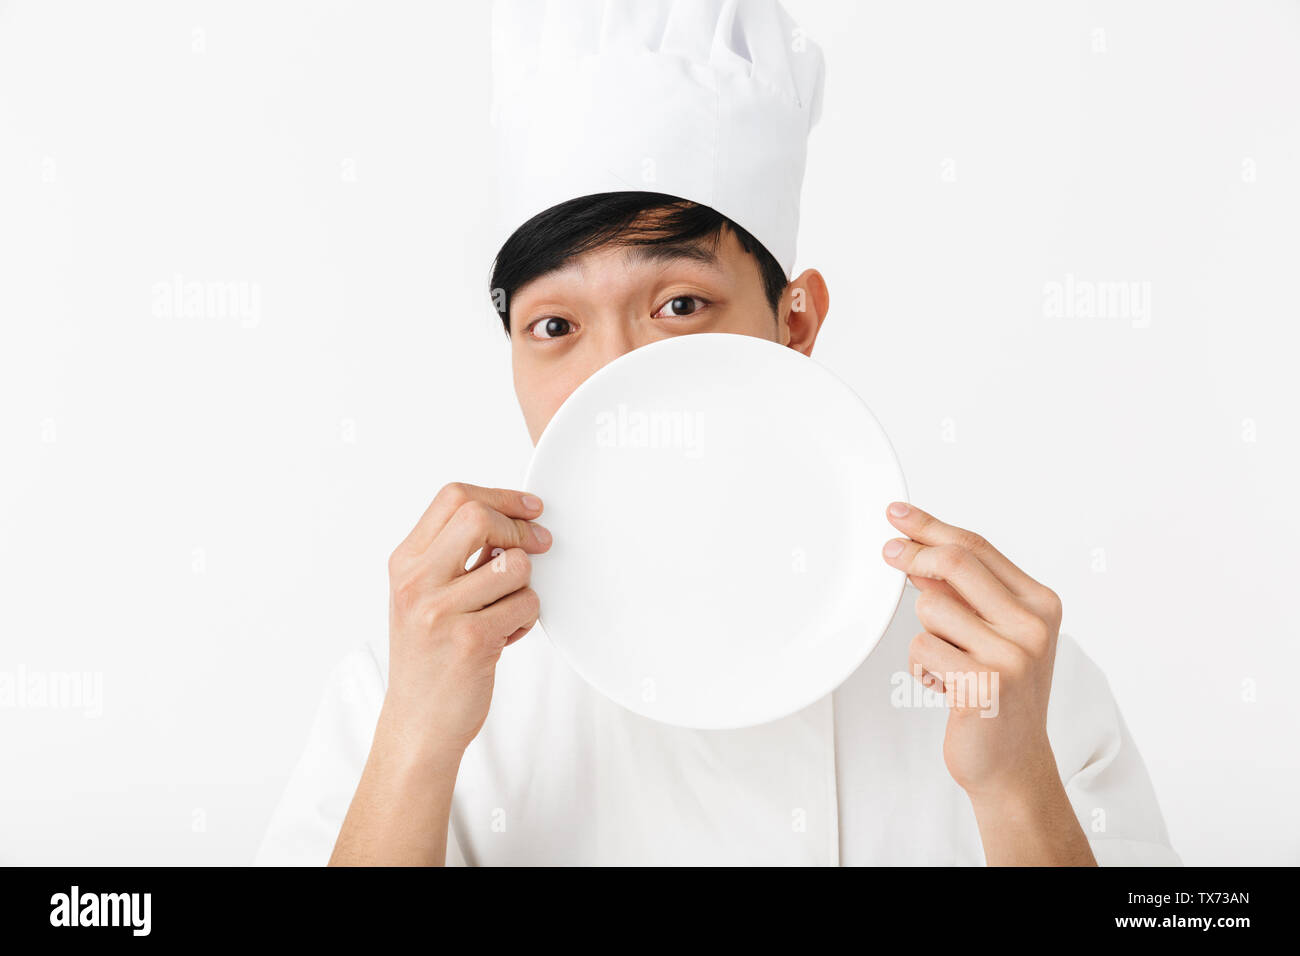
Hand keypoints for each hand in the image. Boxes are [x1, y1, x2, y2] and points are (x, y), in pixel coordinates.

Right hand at [384, 482, 551, 759]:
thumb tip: (509, 520)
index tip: (530, 509)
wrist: (418, 723)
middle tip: (538, 544)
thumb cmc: (429, 656)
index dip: (501, 497)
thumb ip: (452, 556)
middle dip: (518, 528)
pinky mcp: (472, 641)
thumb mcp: (422, 596)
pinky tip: (507, 635)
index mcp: (404, 563)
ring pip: (514, 564)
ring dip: (526, 584)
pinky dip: (527, 617)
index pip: (453, 498)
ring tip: (508, 608)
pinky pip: (526, 604)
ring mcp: (441, 611)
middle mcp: (417, 583)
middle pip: (478, 517)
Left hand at [880, 501, 1063, 800]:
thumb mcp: (989, 633)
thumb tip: (918, 553)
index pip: (977, 547)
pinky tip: (944, 688)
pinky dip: (921, 668)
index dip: (931, 525)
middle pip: (954, 562)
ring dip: (925, 633)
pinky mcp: (987, 684)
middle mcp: (1033, 624)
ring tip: (947, 664)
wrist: (1013, 763)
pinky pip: (922, 649)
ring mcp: (1013, 654)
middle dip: (912, 554)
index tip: (897, 513)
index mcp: (1040, 602)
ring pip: (931, 607)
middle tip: (887, 553)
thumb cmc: (997, 693)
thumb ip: (963, 593)